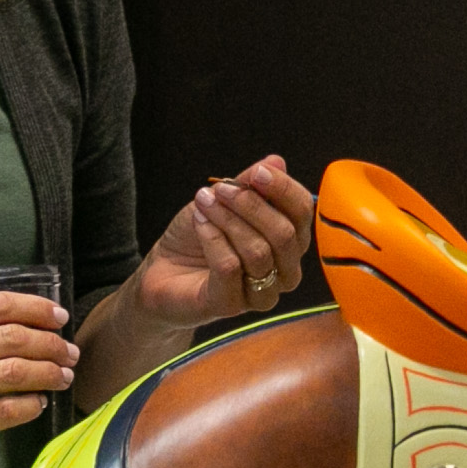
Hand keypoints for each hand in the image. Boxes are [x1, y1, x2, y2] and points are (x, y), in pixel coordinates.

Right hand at [0, 292, 78, 467]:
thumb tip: (20, 329)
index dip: (37, 309)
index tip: (59, 317)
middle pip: (12, 338)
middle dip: (51, 344)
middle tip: (69, 353)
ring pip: (12, 373)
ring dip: (48, 374)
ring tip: (62, 377)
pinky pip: (3, 413)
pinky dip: (30, 406)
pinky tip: (38, 405)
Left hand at [136, 156, 315, 327]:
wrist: (162, 272)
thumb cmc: (198, 238)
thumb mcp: (223, 201)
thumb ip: (249, 184)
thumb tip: (275, 162)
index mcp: (289, 243)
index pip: (303, 214)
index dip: (284, 190)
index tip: (257, 173)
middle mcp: (283, 272)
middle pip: (285, 235)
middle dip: (251, 205)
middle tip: (221, 190)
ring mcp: (261, 293)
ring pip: (258, 251)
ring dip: (227, 220)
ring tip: (203, 203)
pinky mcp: (232, 305)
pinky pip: (230, 267)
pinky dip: (212, 238)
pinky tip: (199, 224)